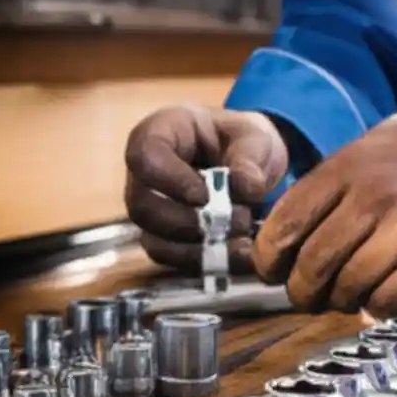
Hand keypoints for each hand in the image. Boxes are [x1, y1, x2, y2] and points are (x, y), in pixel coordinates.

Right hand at [124, 104, 287, 273]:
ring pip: (154, 239)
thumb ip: (250, 156)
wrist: (243, 163)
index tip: (205, 195)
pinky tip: (236, 255)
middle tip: (237, 220)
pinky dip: (204, 261)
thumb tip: (246, 188)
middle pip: (142, 207)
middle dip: (189, 222)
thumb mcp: (253, 136)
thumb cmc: (239, 140)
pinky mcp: (162, 238)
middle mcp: (142, 176)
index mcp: (158, 135)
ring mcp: (148, 210)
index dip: (170, 180)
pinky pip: (171, 258)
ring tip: (241, 241)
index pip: (144, 157)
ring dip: (198, 247)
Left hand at [254, 111, 396, 316]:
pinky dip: (377, 307)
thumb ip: (324, 192)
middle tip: (306, 297)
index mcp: (345, 169)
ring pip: (348, 286)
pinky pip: (389, 299)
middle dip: (301, 291)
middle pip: (313, 264)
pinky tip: (380, 296)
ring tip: (345, 296)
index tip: (272, 272)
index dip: (269, 260)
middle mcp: (375, 196)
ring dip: (340, 301)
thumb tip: (279, 240)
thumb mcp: (363, 153)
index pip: (284, 226)